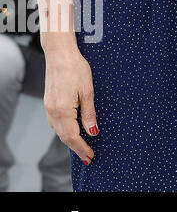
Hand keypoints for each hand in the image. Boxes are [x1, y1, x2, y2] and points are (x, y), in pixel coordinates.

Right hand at [44, 44, 96, 164]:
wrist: (60, 54)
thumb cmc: (77, 69)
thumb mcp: (88, 91)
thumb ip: (89, 113)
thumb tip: (93, 132)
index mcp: (63, 110)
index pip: (72, 136)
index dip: (82, 148)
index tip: (90, 156)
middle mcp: (52, 111)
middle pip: (64, 136)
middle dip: (77, 147)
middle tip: (89, 157)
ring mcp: (49, 107)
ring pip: (58, 130)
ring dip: (70, 139)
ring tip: (83, 146)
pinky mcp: (49, 102)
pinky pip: (55, 122)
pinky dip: (64, 130)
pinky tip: (73, 130)